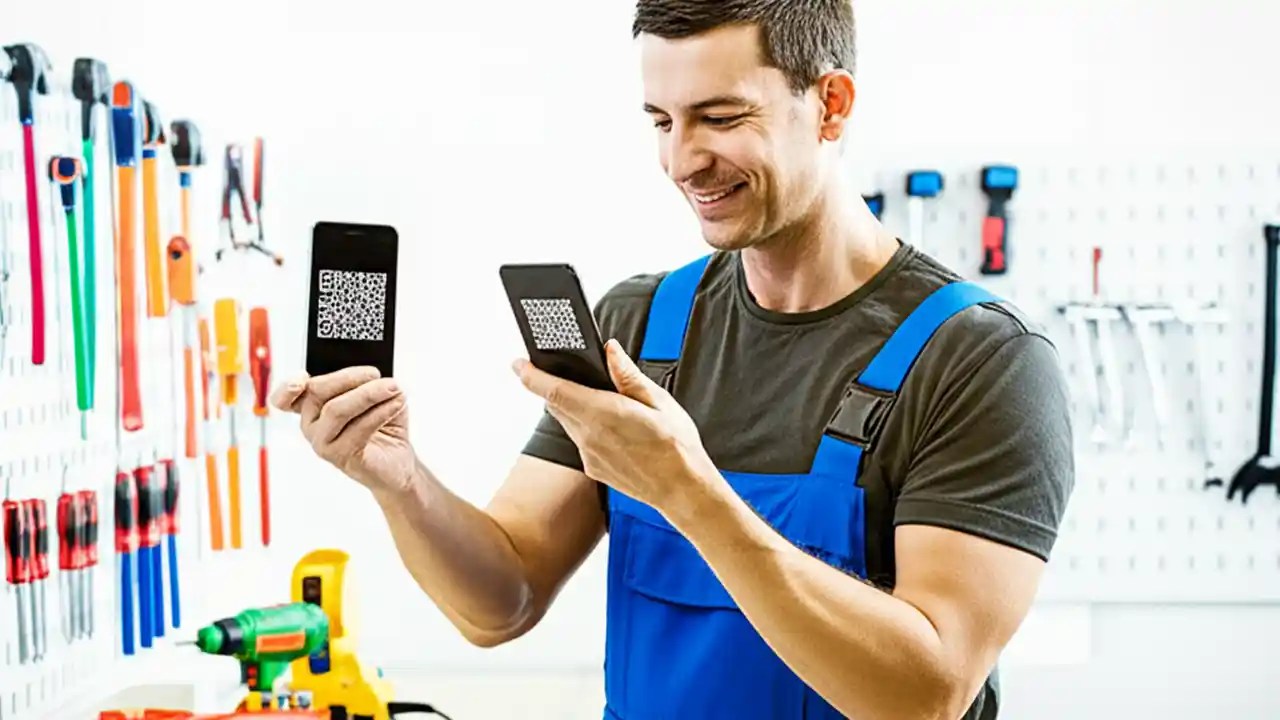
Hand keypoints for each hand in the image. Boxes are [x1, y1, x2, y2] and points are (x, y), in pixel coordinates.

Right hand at [269, 366, 415, 494]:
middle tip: (375, 373)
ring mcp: (322, 443)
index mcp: (311, 407)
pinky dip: (380, 412)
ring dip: (369, 394)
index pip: (284, 398)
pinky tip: (396, 404)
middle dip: (348, 377)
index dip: (286, 388)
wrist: (398, 460)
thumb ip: (363, 380)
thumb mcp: (372, 393)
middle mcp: (311, 425)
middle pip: (316, 392)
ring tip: (393, 388)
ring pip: (337, 410)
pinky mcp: (341, 457)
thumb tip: (369, 372)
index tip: (301, 377)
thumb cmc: (383, 423)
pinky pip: (358, 429)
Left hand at [513, 339, 720, 519]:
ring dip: (574, 408)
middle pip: (557, 404)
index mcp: (604, 413)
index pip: (554, 390)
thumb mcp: (658, 401)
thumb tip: (610, 351)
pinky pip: (581, 440)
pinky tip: (615, 429)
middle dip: (555, 387)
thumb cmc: (676, 446)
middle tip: (564, 372)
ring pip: (569, 422)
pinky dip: (588, 428)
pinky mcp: (593, 468)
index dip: (530, 375)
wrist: (681, 489)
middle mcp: (589, 435)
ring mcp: (588, 454)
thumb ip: (628, 375)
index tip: (518, 363)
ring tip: (601, 401)